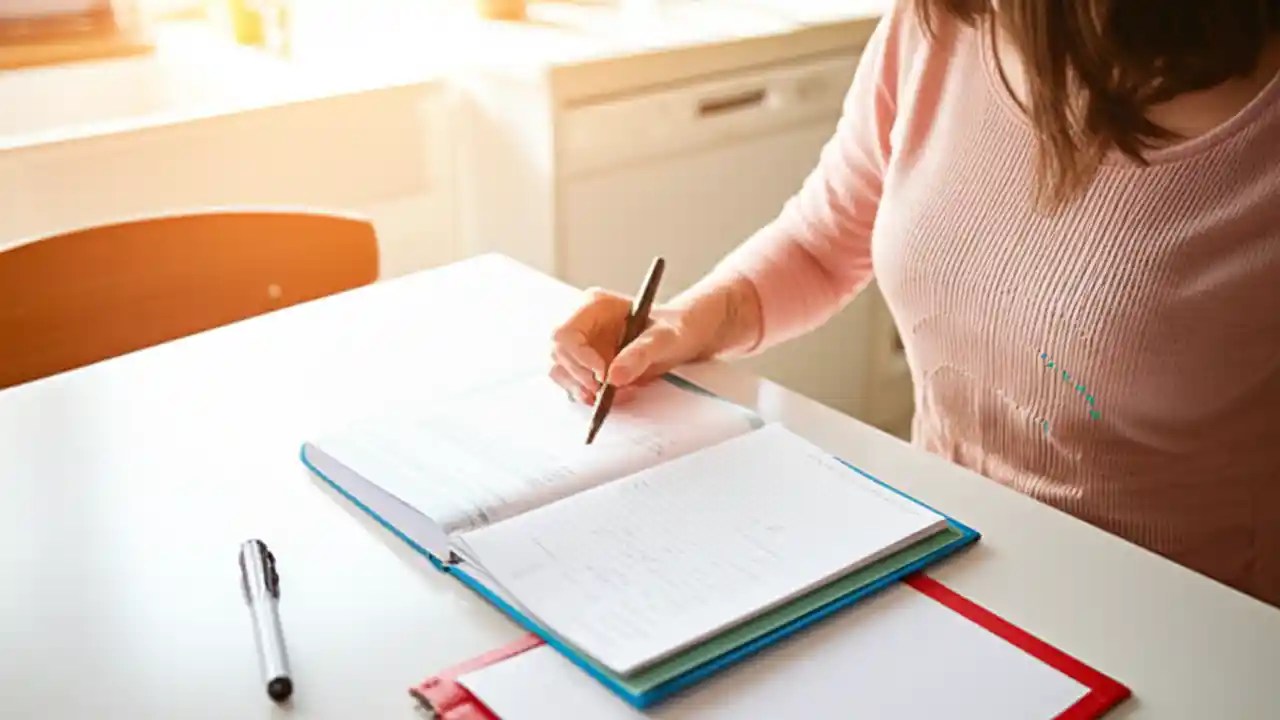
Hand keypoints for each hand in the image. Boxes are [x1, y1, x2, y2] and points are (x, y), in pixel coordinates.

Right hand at [550, 288, 710, 404]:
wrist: (681, 339)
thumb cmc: (673, 329)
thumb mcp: (663, 338)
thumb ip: (640, 354)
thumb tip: (613, 377)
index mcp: (593, 305)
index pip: (564, 333)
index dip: (578, 358)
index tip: (603, 376)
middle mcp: (581, 323)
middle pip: (558, 354)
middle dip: (580, 377)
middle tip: (605, 392)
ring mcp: (580, 345)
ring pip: (559, 370)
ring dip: (580, 388)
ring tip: (608, 397)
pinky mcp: (583, 364)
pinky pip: (571, 382)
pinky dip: (585, 394)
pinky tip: (607, 398)